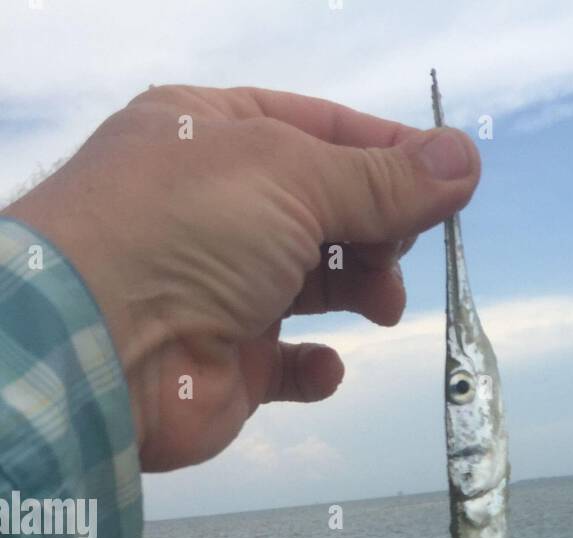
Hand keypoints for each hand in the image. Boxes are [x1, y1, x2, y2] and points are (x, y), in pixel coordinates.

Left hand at [3, 84, 479, 470]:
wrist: (103, 347)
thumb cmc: (187, 231)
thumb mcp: (296, 177)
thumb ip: (385, 179)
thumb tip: (464, 162)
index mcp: (213, 135)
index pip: (318, 130)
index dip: (388, 154)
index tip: (449, 183)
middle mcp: (214, 207)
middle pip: (323, 208)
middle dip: (376, 225)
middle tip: (402, 246)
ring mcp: (218, 287)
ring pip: (312, 282)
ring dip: (360, 288)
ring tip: (383, 302)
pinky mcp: (225, 363)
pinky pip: (284, 364)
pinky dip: (314, 366)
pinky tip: (326, 365)